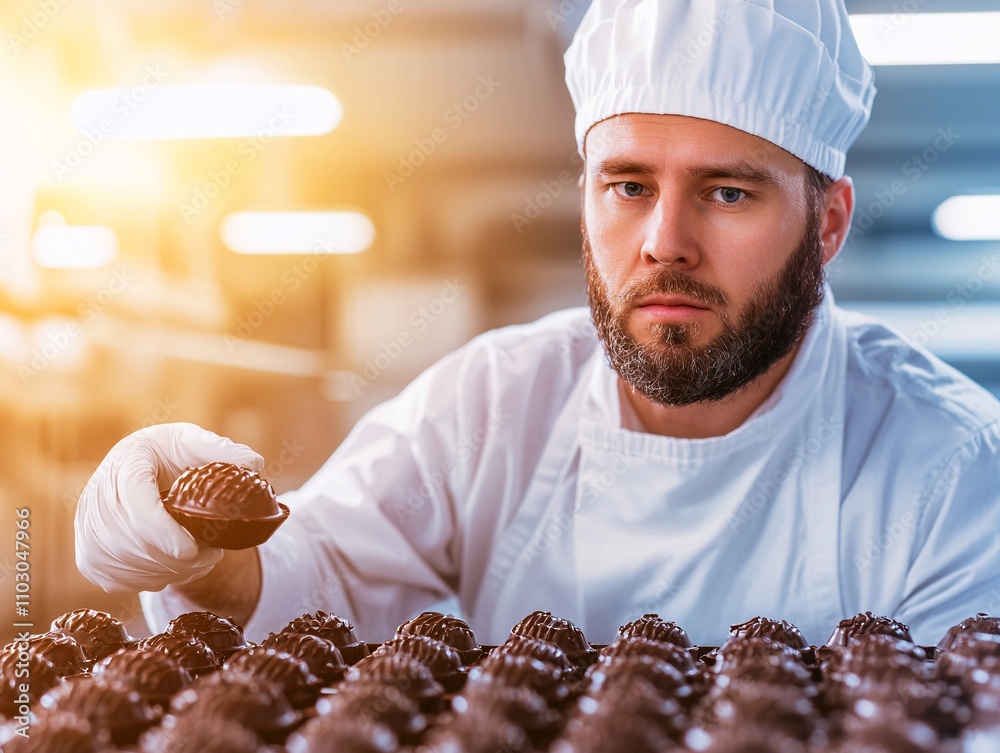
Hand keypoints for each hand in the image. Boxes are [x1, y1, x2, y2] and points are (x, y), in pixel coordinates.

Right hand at [75, 422, 263, 592]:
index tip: (190, 550)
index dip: (159, 530)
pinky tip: (175, 569)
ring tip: (200, 563)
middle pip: (128, 540)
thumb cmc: (174, 455)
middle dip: (173, 558)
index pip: (133, 500)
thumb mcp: (195, 443)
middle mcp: (97, 495)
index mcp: (127, 461)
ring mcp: (87, 529)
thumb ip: (222, 451)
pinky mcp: (89, 556)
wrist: (146, 471)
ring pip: (122, 565)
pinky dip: (149, 580)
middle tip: (211, 557)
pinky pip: (115, 580)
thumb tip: (253, 464)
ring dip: (166, 571)